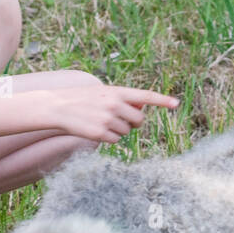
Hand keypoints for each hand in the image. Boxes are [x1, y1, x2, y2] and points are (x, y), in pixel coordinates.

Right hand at [52, 85, 178, 142]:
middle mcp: (114, 104)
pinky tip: (96, 130)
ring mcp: (108, 119)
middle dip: (133, 123)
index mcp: (117, 91)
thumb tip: (141, 110)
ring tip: (101, 122)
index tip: (176, 104)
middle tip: (119, 119)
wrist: (57, 107)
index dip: (161, 100)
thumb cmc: (82, 99)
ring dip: (118, 130)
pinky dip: (108, 138)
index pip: (145, 96)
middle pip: (139, 120)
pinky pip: (115, 141)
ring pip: (126, 132)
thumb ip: (123, 99)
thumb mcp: (103, 93)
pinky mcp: (100, 133)